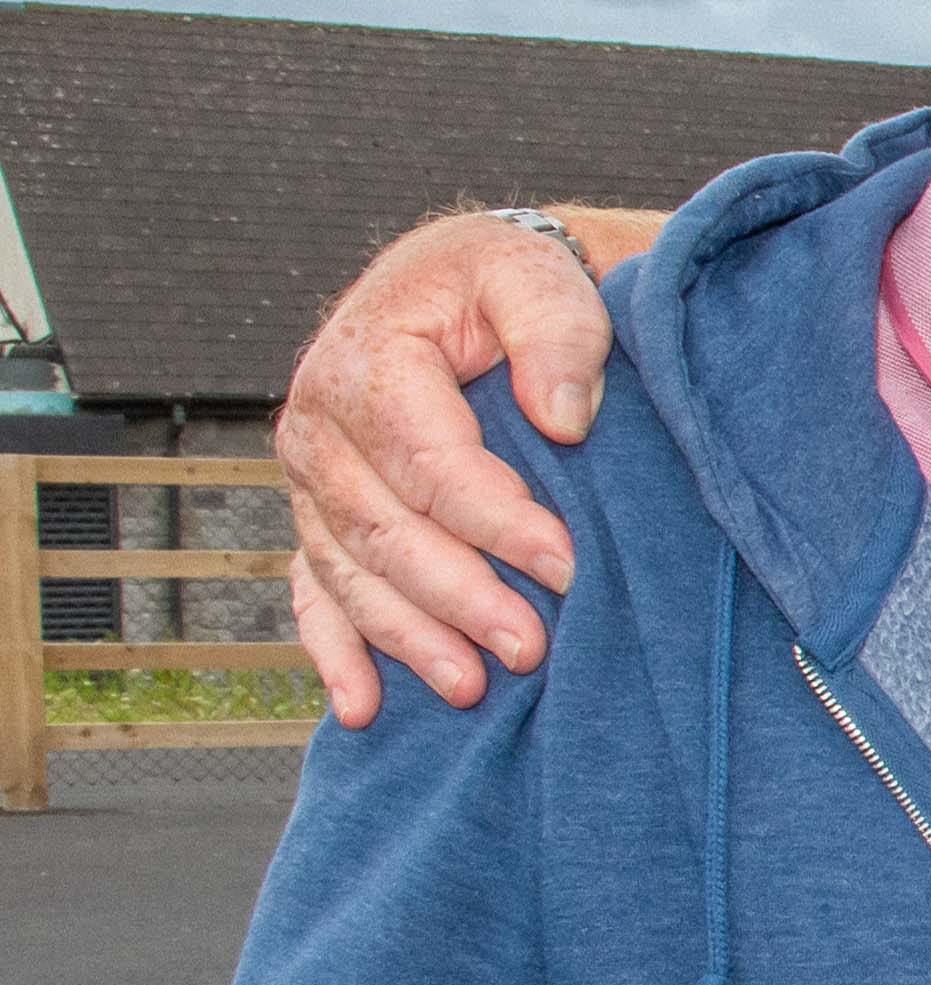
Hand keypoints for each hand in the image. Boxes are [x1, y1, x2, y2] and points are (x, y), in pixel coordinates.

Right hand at [279, 214, 610, 720]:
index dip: (497, 521)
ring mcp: (311, 480)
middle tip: (531, 648)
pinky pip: (314, 592)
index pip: (428, 462)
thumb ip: (558, 334)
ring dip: (408, 638)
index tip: (566, 565)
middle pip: (384, 531)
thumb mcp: (537, 278)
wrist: (464, 286)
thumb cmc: (506, 283)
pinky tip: (362, 706)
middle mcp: (317, 427)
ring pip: (350, 575)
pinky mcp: (320, 517)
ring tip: (473, 687)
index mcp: (363, 363)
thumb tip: (564, 416)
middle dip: (459, 598)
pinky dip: (335, 652)